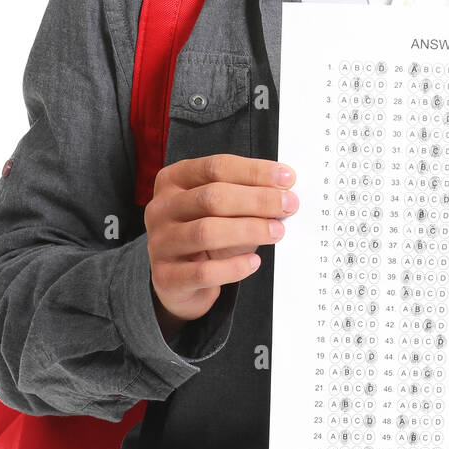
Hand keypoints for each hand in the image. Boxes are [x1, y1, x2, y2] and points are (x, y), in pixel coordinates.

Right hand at [146, 153, 296, 335]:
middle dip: (257, 200)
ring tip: (276, 232)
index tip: (286, 179)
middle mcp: (162, 208)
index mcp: (173, 180)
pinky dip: (233, 267)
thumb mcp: (219, 209)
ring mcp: (160, 243)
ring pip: (207, 232)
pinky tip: (253, 262)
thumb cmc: (205, 233)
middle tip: (288, 205)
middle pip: (212, 197)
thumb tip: (282, 194)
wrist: (177, 280)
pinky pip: (204, 272)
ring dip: (249, 230)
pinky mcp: (166, 277)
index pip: (216, 167)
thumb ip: (244, 197)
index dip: (254, 171)